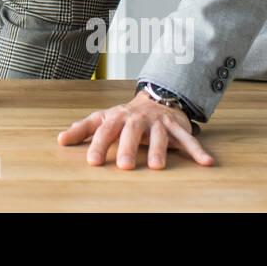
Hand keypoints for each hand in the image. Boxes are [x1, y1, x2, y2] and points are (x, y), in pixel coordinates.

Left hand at [58, 92, 214, 168]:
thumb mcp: (102, 119)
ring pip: (159, 136)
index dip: (98, 145)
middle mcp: (137, 119)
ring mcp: (158, 122)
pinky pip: (188, 138)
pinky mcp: (176, 126)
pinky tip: (206, 162)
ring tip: (157, 167)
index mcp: (117, 117)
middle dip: (128, 148)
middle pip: (131, 132)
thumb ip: (82, 129)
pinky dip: (197, 150)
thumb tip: (60, 140)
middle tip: (124, 166)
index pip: (105, 130)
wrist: (155, 98)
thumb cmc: (124, 116)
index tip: (92, 162)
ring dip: (159, 151)